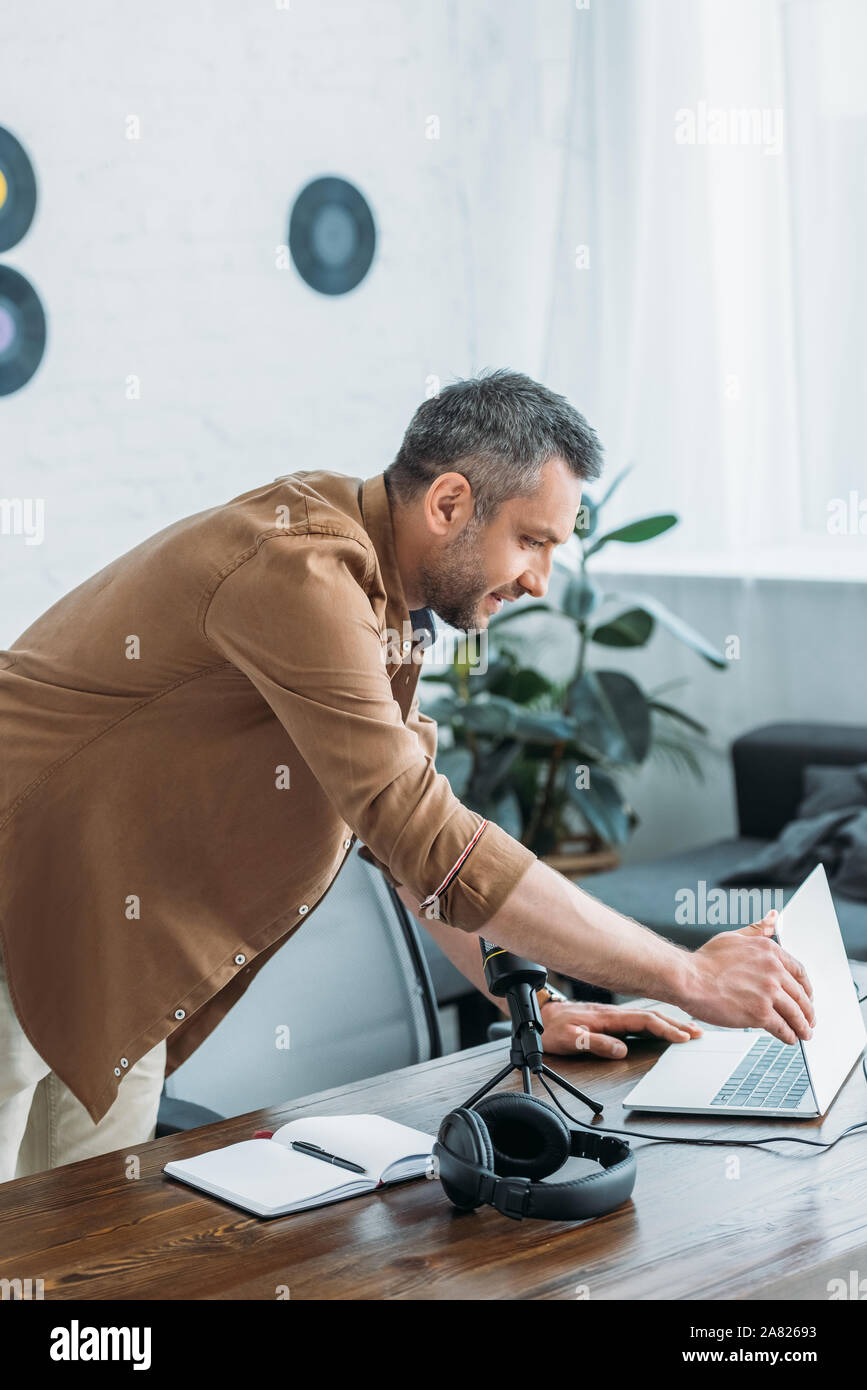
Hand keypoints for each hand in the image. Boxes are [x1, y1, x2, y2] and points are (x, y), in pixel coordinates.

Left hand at [539, 1000, 702, 1058]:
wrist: (540, 1015)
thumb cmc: (552, 1028)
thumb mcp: (568, 1038)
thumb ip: (593, 1043)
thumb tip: (621, 1050)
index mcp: (607, 1017)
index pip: (643, 1021)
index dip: (665, 1029)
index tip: (682, 1038)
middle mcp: (613, 1014)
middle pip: (652, 1016)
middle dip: (677, 1024)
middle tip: (699, 1033)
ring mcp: (614, 1016)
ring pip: (648, 1016)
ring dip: (670, 1022)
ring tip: (690, 1030)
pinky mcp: (612, 1020)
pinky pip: (640, 1019)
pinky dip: (657, 1022)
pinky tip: (665, 1027)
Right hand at [684, 910, 814, 1043]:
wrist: (688, 978)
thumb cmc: (705, 960)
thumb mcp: (734, 937)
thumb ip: (757, 930)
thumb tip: (774, 917)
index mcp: (769, 950)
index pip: (799, 972)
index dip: (806, 988)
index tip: (807, 996)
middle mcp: (773, 970)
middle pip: (801, 995)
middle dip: (807, 1010)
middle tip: (809, 1019)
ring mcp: (768, 992)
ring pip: (795, 1013)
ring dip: (802, 1026)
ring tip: (804, 1033)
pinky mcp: (760, 1013)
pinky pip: (783, 1027)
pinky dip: (789, 1035)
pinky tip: (789, 1038)